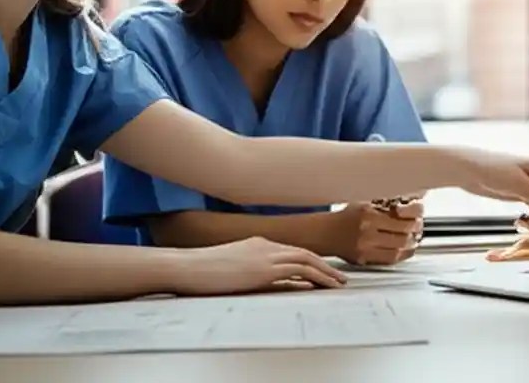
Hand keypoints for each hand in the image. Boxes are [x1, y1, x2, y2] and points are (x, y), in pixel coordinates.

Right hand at [177, 237, 347, 294]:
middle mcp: (266, 245)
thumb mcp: (235, 267)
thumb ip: (256, 270)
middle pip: (305, 252)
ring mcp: (266, 256)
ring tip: (339, 284)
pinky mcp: (264, 269)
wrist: (188, 266)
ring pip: (306, 260)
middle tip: (340, 278)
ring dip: (325, 272)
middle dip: (325, 266)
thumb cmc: (203, 270)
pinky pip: (297, 271)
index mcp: (258, 243)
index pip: (292, 251)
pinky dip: (314, 276)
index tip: (323, 271)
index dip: (311, 261)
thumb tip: (274, 280)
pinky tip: (323, 285)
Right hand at [329, 201, 424, 265]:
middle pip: (402, 237)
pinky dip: (401, 255)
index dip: (414, 220)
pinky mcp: (363, 260)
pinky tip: (405, 250)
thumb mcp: (365, 203)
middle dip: (415, 233)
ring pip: (398, 251)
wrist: (326, 233)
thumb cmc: (347, 216)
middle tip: (419, 228)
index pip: (401, 221)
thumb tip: (409, 206)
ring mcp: (365, 249)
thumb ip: (385, 205)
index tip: (418, 217)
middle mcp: (367, 233)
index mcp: (368, 215)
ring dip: (410, 245)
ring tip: (414, 239)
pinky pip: (389, 260)